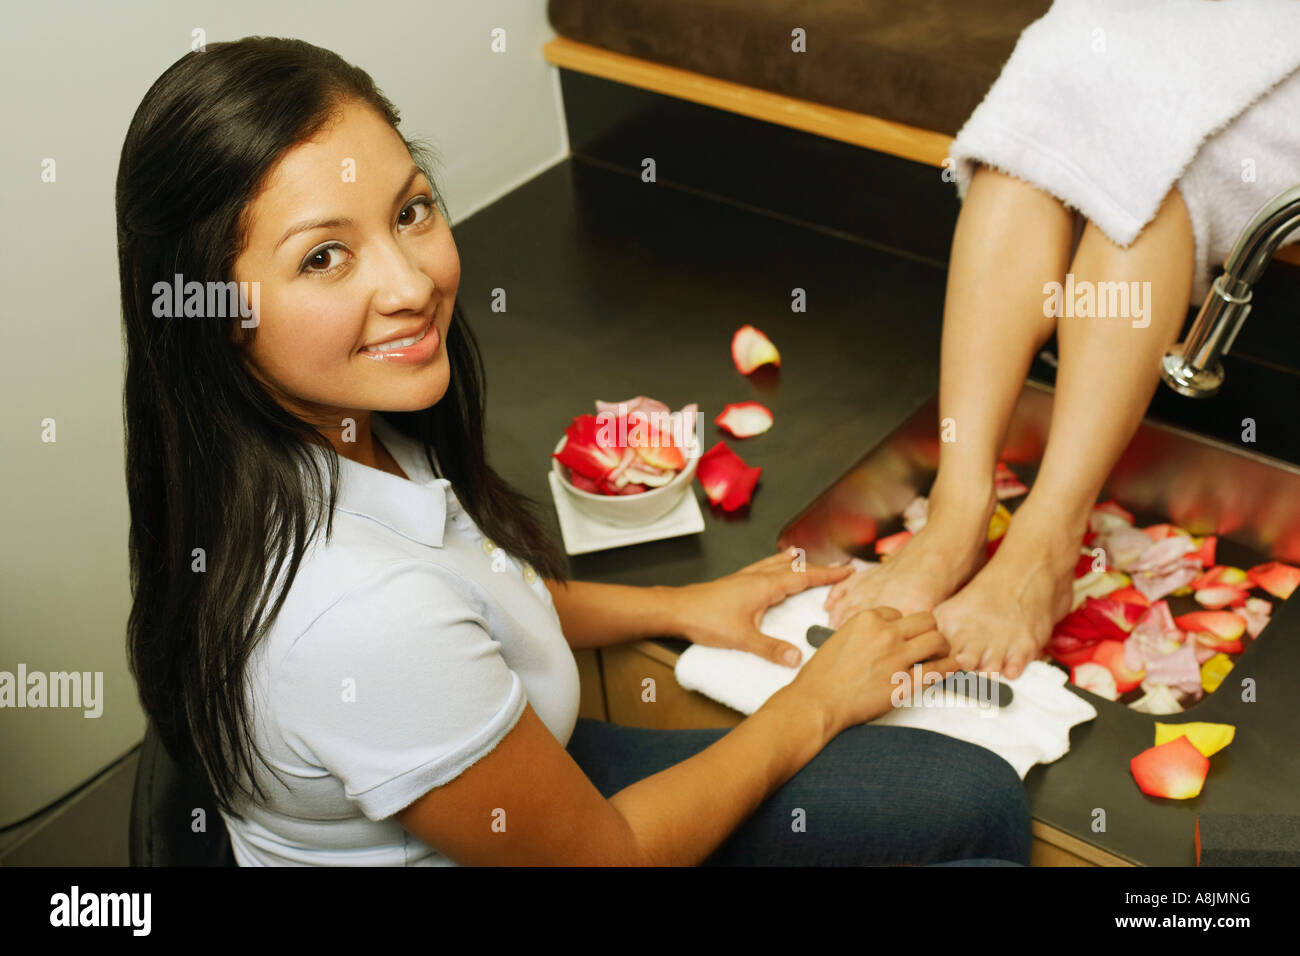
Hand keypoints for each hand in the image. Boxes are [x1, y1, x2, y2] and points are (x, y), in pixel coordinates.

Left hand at [666, 548, 853, 666]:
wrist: (677, 609)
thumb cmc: (705, 619)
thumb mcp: (742, 638)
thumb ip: (771, 649)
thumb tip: (796, 657)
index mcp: (764, 586)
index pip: (803, 577)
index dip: (827, 575)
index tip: (847, 572)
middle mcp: (757, 577)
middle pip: (794, 568)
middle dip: (817, 568)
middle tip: (837, 568)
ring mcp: (745, 578)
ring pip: (777, 565)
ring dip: (796, 563)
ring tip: (807, 559)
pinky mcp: (736, 583)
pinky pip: (763, 568)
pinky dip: (775, 565)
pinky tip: (772, 567)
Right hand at [788, 606, 958, 733]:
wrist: (818, 701)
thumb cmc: (822, 674)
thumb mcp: (839, 637)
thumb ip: (863, 631)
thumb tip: (880, 634)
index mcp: (867, 619)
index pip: (899, 612)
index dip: (902, 625)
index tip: (902, 636)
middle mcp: (885, 633)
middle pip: (925, 620)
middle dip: (930, 630)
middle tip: (930, 642)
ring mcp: (896, 657)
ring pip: (937, 640)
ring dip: (943, 647)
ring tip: (942, 654)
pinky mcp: (904, 683)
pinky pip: (938, 670)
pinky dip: (950, 667)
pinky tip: (952, 668)